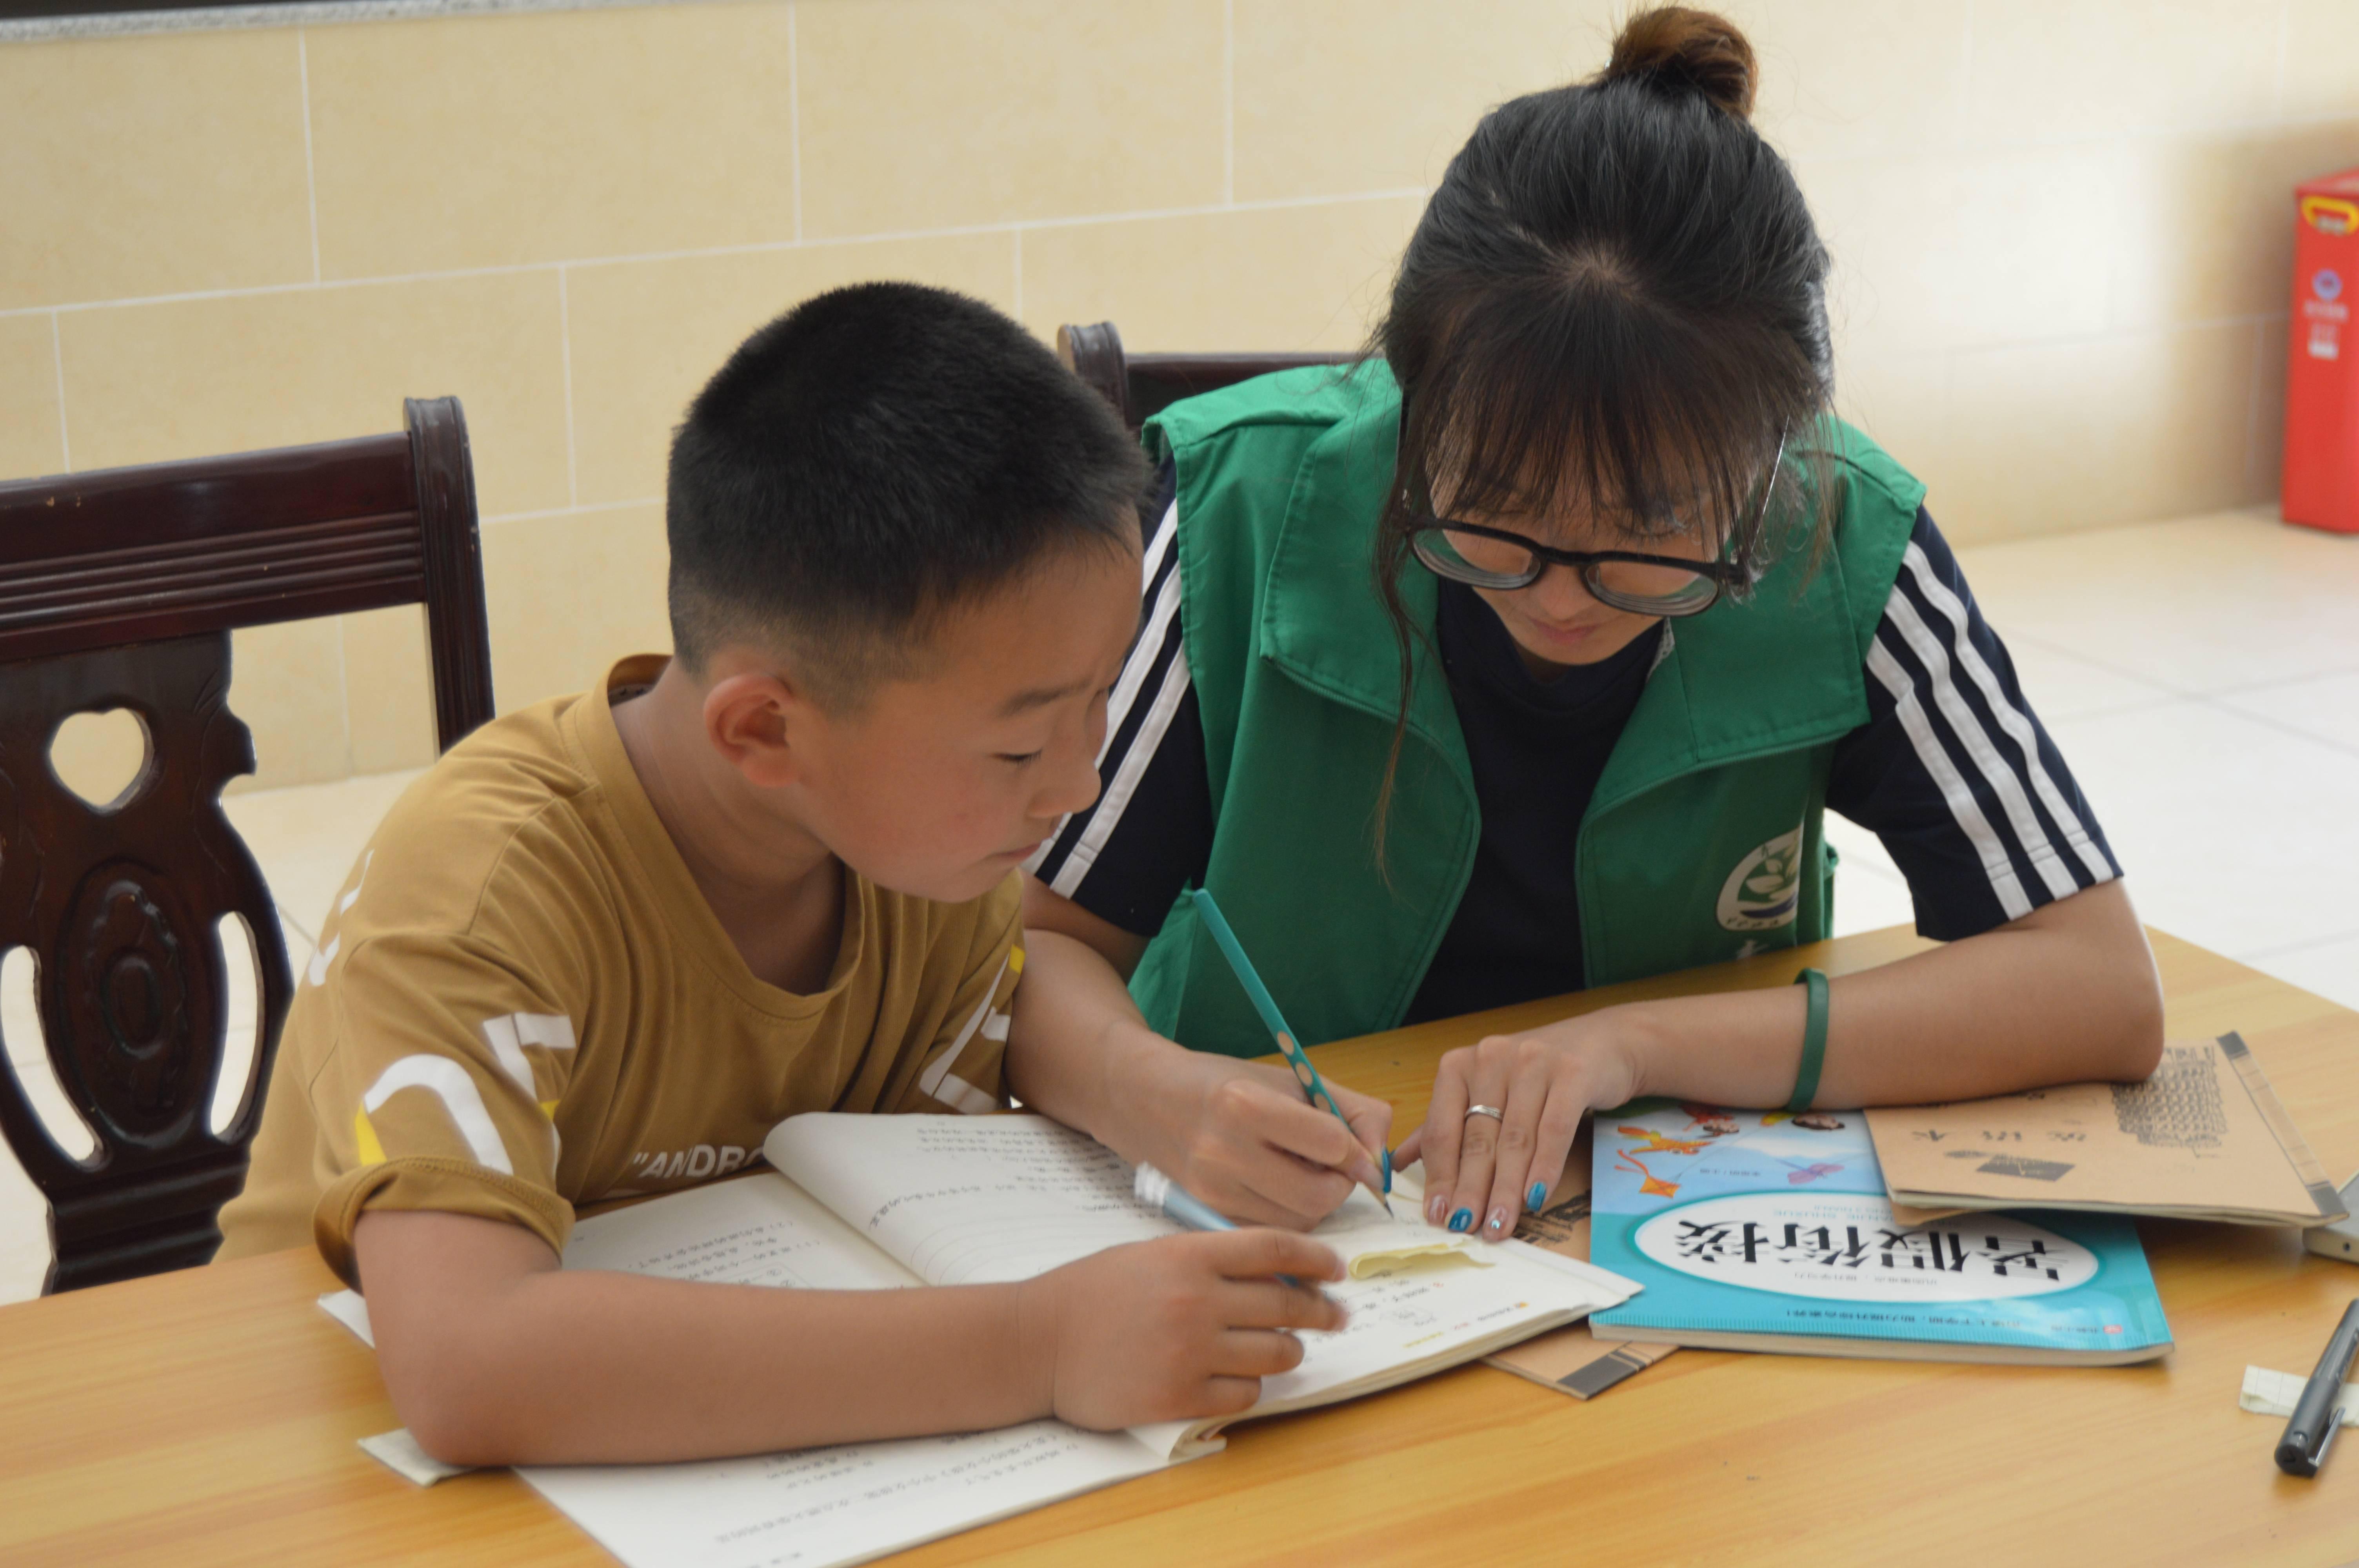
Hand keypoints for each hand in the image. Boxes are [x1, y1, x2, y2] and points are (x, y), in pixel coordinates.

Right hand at [1020, 1230, 1347, 1429]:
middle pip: (1288, 1304)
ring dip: (1288, 1352)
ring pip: (1276, 1354)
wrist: (1036, 1342)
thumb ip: (1208, 1261)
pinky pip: (1245, 1395)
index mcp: (1189, 1255)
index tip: (1338, 1269)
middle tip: (1337, 1315)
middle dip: (1323, 1311)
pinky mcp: (1179, 1398)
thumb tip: (1275, 1274)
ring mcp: (1190, 1352)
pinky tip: (1240, 1380)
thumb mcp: (1150, 1255)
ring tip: (1285, 1349)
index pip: (1277, 1249)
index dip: (1318, 1258)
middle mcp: (1196, 1301)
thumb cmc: (1092, 1293)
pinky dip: (1250, 1388)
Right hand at [1121, 1046, 1393, 1228]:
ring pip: (1300, 1221)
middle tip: (1331, 1164)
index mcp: (1244, 1105)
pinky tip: (1274, 1186)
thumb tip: (1382, 1159)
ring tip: (1298, 1170)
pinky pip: (1273, 1230)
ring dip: (1317, 1201)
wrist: (1148, 1100)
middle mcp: (1223, 1151)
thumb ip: (1350, 1110)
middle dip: (1340, 1183)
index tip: (1352, 1146)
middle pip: (1319, 1195)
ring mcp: (1213, 1190)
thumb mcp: (1289, 1080)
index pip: (1331, 1144)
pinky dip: (1288, 1213)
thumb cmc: (1225, 1085)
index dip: (1354, 1148)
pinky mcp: (1208, 1214)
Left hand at [1394, 1011, 1642, 1242]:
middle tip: (1465, 1228)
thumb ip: (1445, 1125)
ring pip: (1514, 1140)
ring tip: (1498, 1226)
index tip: (1437, 1215)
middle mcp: (1491, 1058)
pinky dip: (1544, 1168)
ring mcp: (1533, 1062)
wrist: (1603, 1043)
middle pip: (1476, 1138)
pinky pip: (1554, 1130)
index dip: (1439, 1176)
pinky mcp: (1572, 1073)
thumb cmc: (1536, 1075)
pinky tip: (1535, 1199)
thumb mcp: (1485, 1092)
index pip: (1441, 1130)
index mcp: (1460, 1065)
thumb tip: (1398, 1163)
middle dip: (1469, 1190)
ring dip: (1505, 1189)